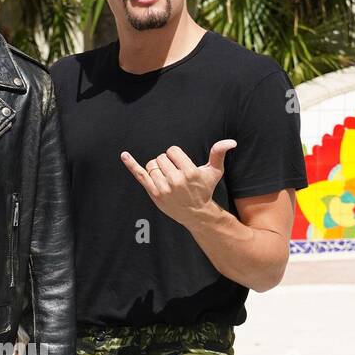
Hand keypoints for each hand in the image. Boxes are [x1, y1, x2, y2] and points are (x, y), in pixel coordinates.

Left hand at [120, 139, 236, 226]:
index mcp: (189, 172)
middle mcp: (175, 180)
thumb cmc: (204, 189)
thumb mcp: (214, 172)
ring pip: (152, 165)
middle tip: (175, 173)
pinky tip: (124, 155)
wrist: (195, 213)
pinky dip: (131, 164)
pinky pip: (140, 175)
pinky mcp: (153, 193)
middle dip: (167, 162)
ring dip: (158, 167)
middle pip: (161, 157)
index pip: (172, 151)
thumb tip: (230, 141)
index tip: (181, 164)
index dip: (175, 155)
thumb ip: (218, 155)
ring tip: (167, 177)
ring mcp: (163, 188)